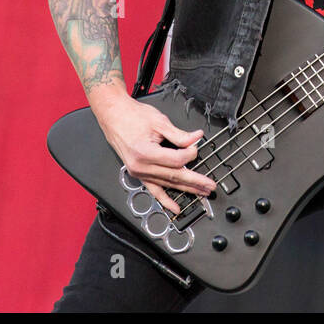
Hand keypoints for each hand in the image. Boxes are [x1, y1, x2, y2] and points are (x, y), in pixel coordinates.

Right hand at [92, 88, 216, 214]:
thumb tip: (197, 139)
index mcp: (145, 152)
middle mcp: (141, 166)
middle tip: (210, 186)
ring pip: (167, 184)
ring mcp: (138, 172)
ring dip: (186, 189)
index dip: (190, 153)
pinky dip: (165, 200)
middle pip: (174, 176)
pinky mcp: (138, 173)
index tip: (196, 146)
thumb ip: (180, 134)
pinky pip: (153, 190)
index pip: (176, 160)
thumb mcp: (159, 122)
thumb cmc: (132, 116)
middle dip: (195, 181)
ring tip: (201, 192)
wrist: (113, 115)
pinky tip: (175, 208)